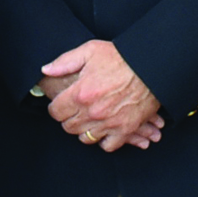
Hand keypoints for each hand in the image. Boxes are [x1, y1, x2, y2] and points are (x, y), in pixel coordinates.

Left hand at [42, 41, 163, 150]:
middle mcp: (92, 112)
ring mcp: (109, 123)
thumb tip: (46, 70)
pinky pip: (108, 145)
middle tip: (75, 111)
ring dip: (84, 130)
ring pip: (86, 138)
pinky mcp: (125, 129)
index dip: (56, 107)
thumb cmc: (121, 57)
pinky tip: (104, 129)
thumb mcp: (90, 51)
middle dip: (69, 119)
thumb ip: (65, 62)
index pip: (55, 112)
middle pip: (69, 127)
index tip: (61, 104)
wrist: (151, 66)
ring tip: (89, 119)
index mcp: (80, 93)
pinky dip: (104, 140)